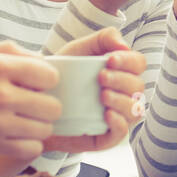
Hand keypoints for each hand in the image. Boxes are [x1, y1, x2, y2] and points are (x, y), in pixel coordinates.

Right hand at [0, 42, 61, 160]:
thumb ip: (8, 53)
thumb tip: (41, 60)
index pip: (50, 75)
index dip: (44, 80)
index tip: (32, 84)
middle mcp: (0, 93)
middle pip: (53, 105)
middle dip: (43, 105)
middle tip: (26, 106)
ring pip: (45, 129)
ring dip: (36, 127)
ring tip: (18, 122)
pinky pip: (31, 148)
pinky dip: (27, 145)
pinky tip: (12, 137)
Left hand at [44, 28, 147, 153]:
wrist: (37, 101)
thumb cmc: (63, 74)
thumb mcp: (79, 50)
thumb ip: (103, 39)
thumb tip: (124, 46)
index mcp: (121, 72)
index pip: (138, 64)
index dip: (129, 62)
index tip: (110, 60)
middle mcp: (124, 94)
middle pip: (138, 87)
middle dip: (122, 80)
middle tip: (101, 77)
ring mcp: (116, 116)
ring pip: (135, 110)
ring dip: (121, 100)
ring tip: (102, 95)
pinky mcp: (105, 136)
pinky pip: (122, 133)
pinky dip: (119, 123)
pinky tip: (106, 114)